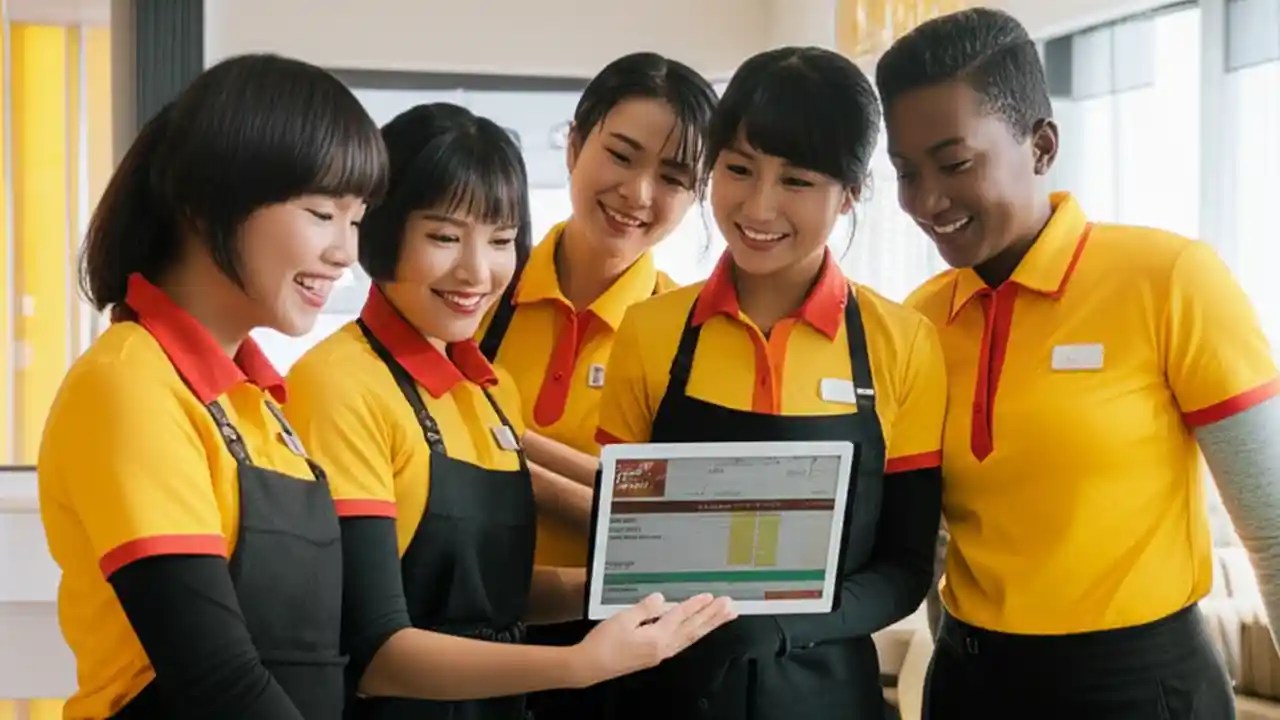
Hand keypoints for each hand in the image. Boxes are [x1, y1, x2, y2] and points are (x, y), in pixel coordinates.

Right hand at [570, 593, 736, 686]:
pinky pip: (682, 643)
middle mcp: (663, 648)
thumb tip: (661, 599)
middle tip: (730, 607)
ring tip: (723, 617)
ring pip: (690, 638)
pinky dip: (693, 634)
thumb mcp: (622, 619)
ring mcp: (660, 654)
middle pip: (693, 630)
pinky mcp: (654, 656)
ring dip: (708, 626)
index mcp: (657, 638)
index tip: (711, 597)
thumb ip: (645, 609)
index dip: (696, 606)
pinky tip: (698, 630)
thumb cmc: (603, 643)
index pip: (681, 617)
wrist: (590, 666)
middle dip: (712, 617)